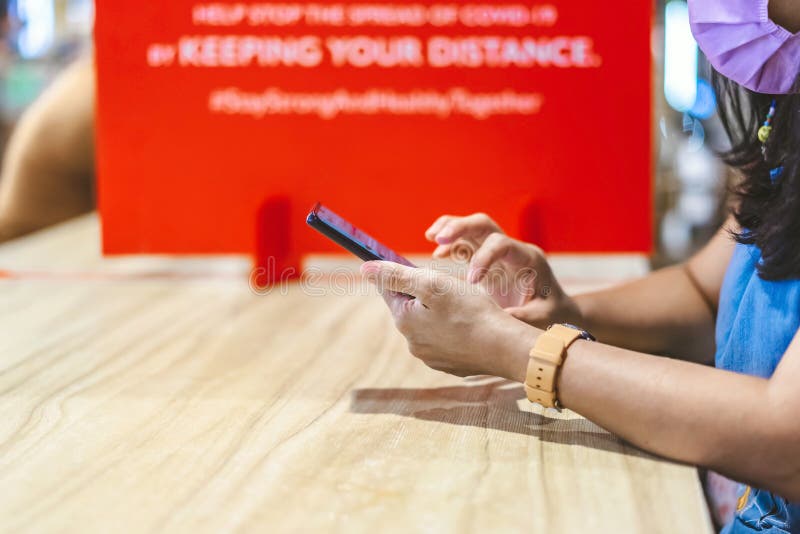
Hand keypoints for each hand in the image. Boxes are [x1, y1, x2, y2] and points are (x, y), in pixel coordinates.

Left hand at [361, 261, 537, 380]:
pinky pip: (445, 339)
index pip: (390, 289)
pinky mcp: (450, 364)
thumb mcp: (432, 284)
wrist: (504, 347)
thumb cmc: (470, 310)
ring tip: (464, 306)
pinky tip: (470, 325)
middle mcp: (412, 343)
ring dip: (439, 312)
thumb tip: (365, 268)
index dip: (401, 273)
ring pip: (428, 323)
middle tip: (450, 288)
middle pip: (410, 306)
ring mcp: (431, 357)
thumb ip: (396, 275)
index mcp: (404, 321)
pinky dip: (453, 329)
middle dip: (424, 293)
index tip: (417, 268)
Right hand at [425, 213, 581, 326]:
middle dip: (460, 227)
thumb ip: (523, 317)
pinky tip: (436, 255)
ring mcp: (498, 252)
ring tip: (431, 236)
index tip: (471, 281)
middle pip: (484, 224)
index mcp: (527, 258)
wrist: (555, 310)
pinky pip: (467, 244)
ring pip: (472, 228)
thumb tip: (499, 320)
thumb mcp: (543, 318)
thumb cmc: (551, 314)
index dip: (483, 257)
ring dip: (451, 228)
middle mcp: (512, 249)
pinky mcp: (487, 260)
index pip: (502, 244)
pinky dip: (451, 245)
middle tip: (438, 238)